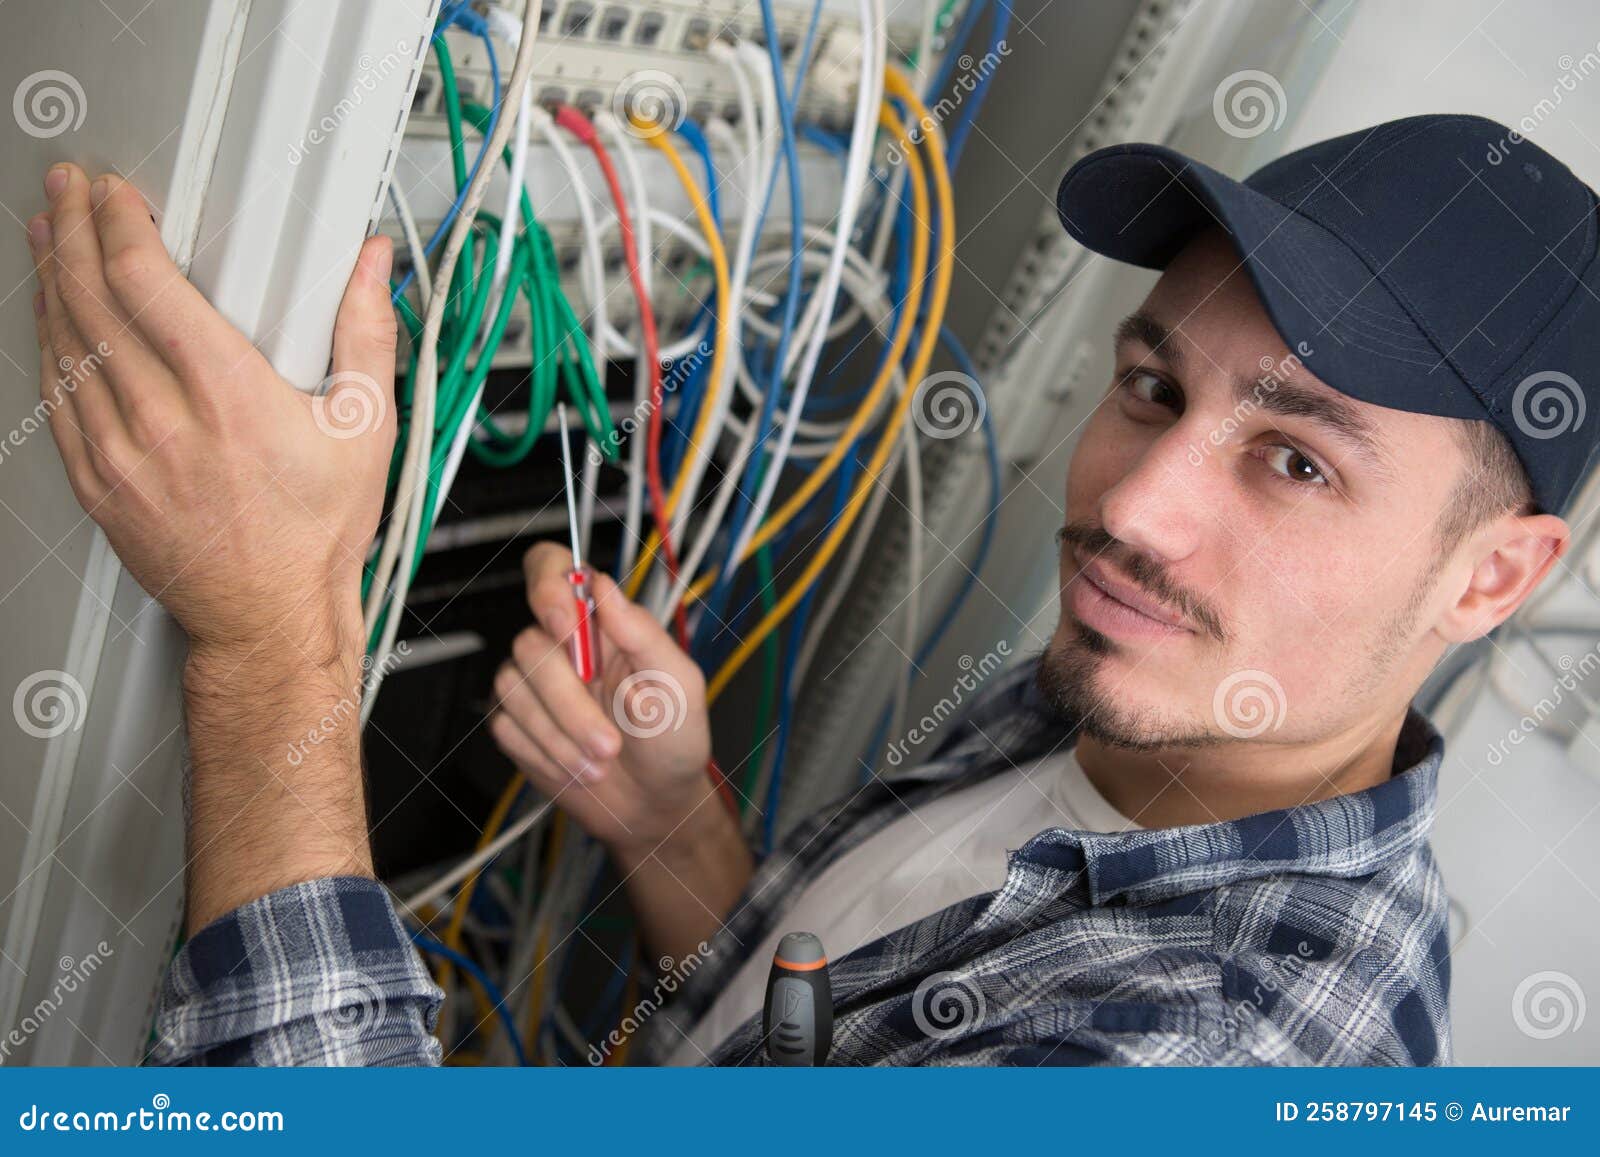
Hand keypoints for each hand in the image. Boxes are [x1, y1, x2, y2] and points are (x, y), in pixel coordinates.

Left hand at [27, 163, 396, 659]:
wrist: (271, 616)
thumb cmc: (316, 534)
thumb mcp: (368, 430)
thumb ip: (366, 334)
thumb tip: (369, 268)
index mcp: (231, 397)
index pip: (146, 283)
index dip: (118, 223)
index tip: (116, 195)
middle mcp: (165, 421)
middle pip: (91, 298)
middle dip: (71, 229)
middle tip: (67, 192)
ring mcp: (122, 454)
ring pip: (64, 342)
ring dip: (49, 276)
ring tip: (47, 234)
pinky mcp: (98, 483)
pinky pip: (56, 397)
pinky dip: (47, 343)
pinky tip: (52, 317)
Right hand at [489, 541, 720, 856]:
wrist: (653, 805)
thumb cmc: (674, 741)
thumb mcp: (678, 685)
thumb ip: (642, 632)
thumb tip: (603, 583)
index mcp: (602, 623)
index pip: (551, 570)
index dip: (547, 586)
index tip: (568, 627)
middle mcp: (562, 645)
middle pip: (530, 643)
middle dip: (569, 702)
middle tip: (609, 744)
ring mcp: (533, 684)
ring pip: (513, 687)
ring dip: (561, 735)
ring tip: (601, 762)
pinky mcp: (515, 723)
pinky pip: (506, 726)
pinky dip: (546, 755)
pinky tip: (578, 768)